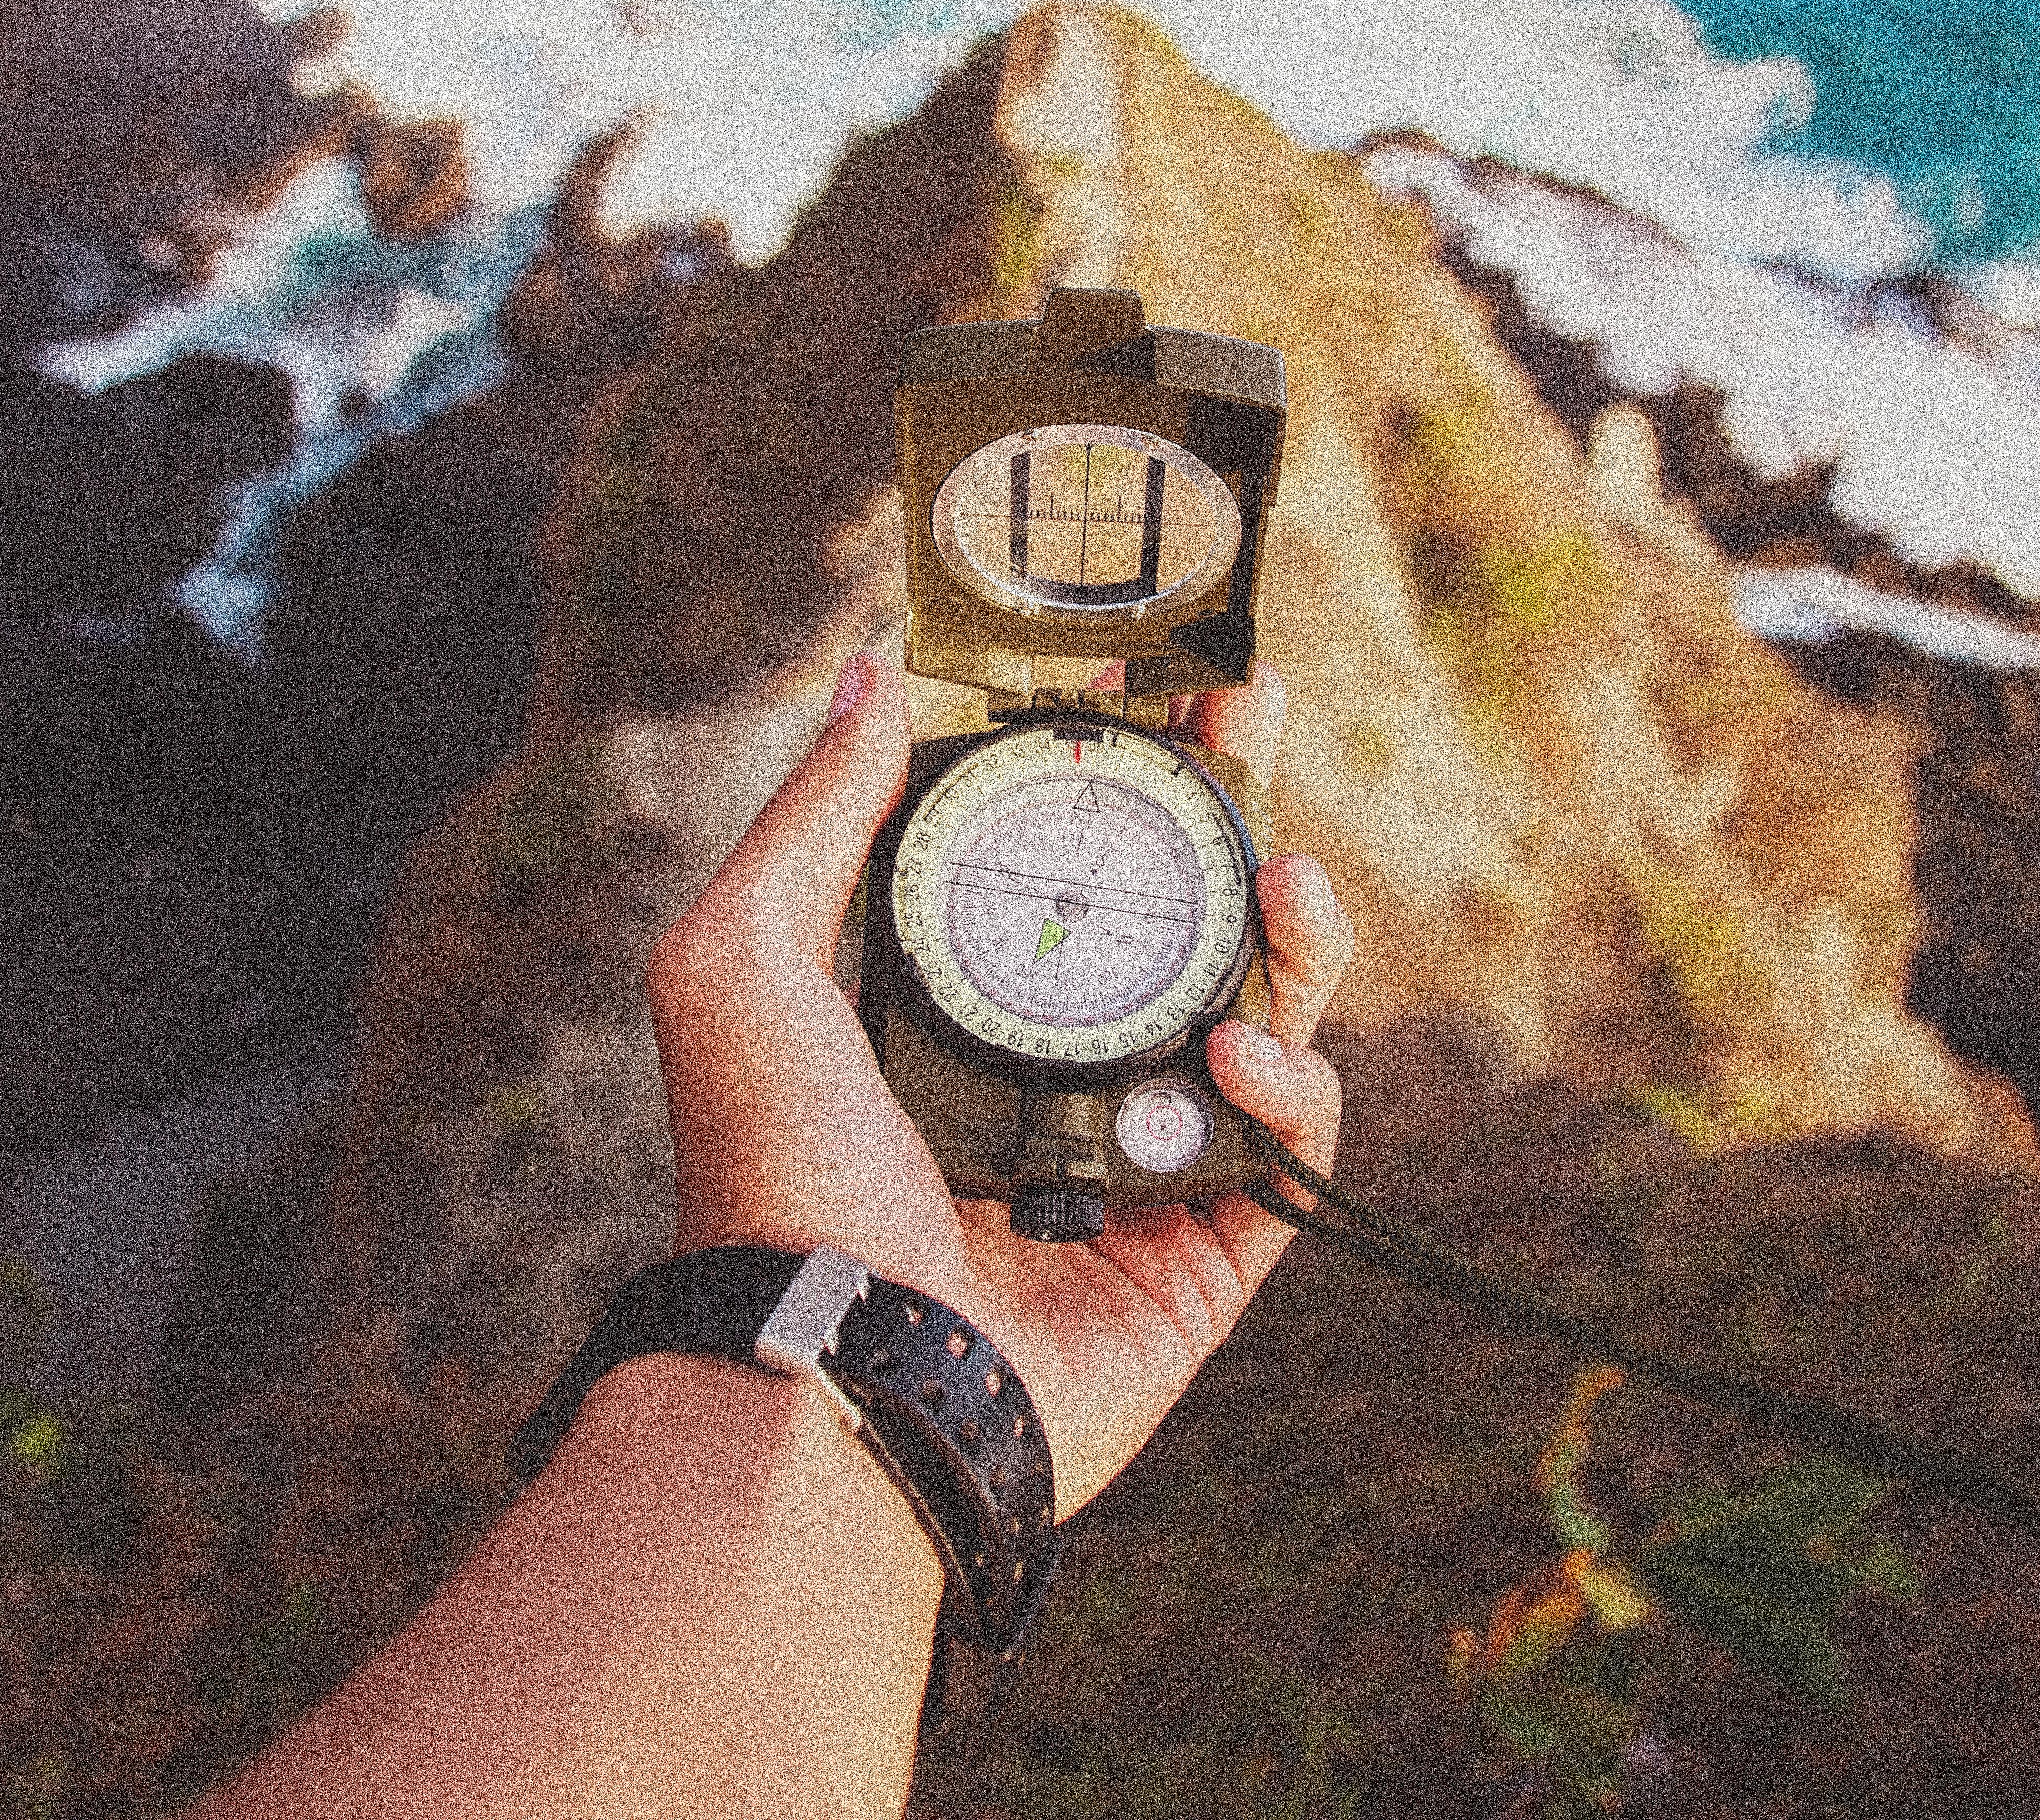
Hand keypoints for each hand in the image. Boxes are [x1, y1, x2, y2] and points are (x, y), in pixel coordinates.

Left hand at [645, 655, 1352, 1515]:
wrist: (831, 1365)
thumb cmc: (768, 1168)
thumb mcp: (743, 958)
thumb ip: (816, 817)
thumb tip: (877, 677)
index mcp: (958, 1006)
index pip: (1061, 855)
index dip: (1112, 761)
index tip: (1144, 674)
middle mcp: (1054, 1074)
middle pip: (1182, 914)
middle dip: (1232, 807)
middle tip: (1260, 711)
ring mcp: (1136, 1169)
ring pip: (1265, 1018)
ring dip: (1297, 933)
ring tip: (1291, 877)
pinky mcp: (1201, 1262)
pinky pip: (1293, 1155)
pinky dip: (1294, 1090)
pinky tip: (1240, 1057)